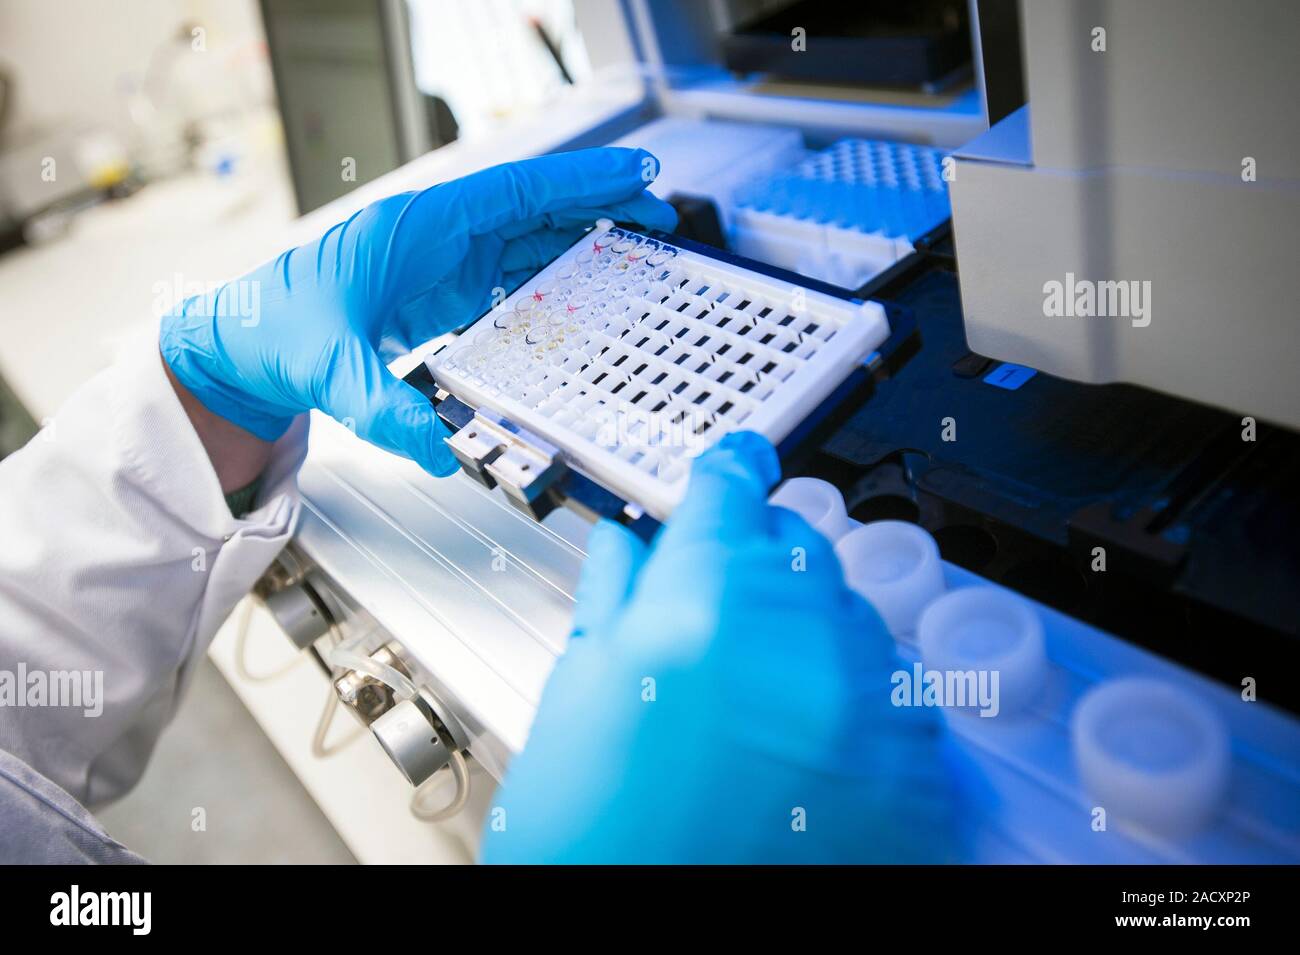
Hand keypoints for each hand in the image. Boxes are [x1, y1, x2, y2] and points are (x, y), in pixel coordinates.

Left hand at [161, 147, 675, 475]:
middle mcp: (437, 237)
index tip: (634, 177)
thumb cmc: (272, 330)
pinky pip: (512, 278)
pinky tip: (586, 290)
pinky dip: (554, 277)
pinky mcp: (443, 295)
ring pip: (528, 239)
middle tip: (659, 220)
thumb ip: (383, 408)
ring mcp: (443, 264)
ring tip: (637, 252)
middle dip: (599, 208)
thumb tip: (437, 450)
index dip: (579, 183)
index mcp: (417, 228)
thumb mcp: (328, 368)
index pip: (514, 192)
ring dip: (583, 242)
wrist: (240, 347)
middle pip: (534, 209)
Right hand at [481, 432, 961, 862]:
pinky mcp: (920, 774)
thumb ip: (613, 600)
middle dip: (763, 574)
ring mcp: (871, 704)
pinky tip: (807, 759)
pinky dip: (858, 715)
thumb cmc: (598, 844)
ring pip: (855, 621)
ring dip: (813, 642)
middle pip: (801, 548)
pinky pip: (899, 703)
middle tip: (722, 636)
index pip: (735, 487)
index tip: (742, 469)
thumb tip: (630, 543)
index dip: (732, 474)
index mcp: (703, 598)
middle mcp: (802, 633)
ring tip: (758, 715)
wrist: (659, 942)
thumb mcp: (577, 701)